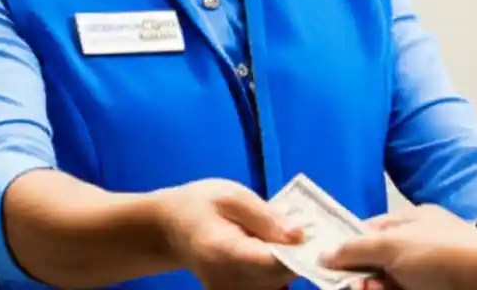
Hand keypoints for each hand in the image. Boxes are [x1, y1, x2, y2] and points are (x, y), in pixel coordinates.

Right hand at [153, 179, 304, 289]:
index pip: (274, 264)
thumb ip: (266, 216)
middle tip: (284, 229)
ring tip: (266, 238)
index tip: (304, 234)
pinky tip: (262, 252)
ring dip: (283, 263)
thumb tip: (300, 235)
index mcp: (225, 252)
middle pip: (280, 277)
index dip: (298, 252)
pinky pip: (269, 287)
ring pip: (278, 284)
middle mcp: (228, 282)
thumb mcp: (232, 196)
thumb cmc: (201, 205)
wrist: (171, 229)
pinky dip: (273, 271)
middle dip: (293, 254)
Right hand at [322, 205, 476, 289]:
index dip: (347, 247)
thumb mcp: (392, 245)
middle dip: (360, 276)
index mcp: (411, 221)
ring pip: (387, 283)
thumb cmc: (446, 253)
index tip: (328, 264)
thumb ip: (355, 248)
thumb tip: (325, 254)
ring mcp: (428, 273)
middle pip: (376, 263)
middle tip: (355, 286)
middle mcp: (419, 245)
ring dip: (373, 288)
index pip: (369, 231)